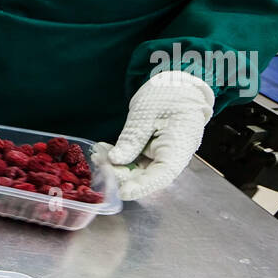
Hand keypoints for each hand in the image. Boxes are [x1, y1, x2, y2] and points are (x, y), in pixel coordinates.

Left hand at [96, 70, 214, 200]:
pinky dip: (119, 158)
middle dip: (120, 174)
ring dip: (116, 167)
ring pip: (138, 171)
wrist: (177, 84)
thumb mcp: (146, 114)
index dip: (142, 186)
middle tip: (100, 163)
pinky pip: (135, 161)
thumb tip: (116, 160)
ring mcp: (162, 156)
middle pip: (147, 176)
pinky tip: (104, 151)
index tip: (123, 192)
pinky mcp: (152, 152)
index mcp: (179, 147)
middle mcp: (172, 157)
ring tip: (98, 155)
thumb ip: (133, 139)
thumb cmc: (168, 94)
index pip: (162, 175)